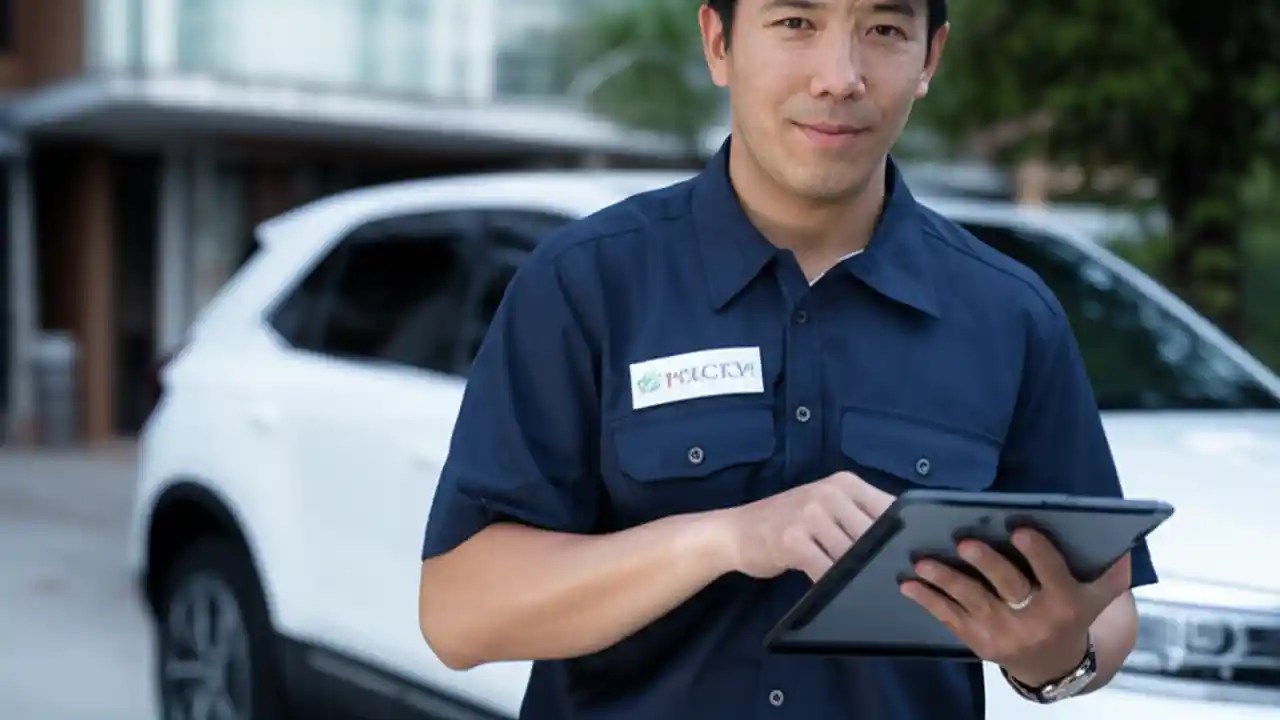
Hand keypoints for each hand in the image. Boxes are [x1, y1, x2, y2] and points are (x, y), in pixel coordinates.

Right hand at [719, 471, 895, 581]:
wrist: (734, 531)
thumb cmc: (786, 523)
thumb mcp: (825, 509)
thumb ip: (858, 518)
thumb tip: (902, 545)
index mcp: (845, 483)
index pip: (892, 508)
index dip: (906, 536)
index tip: (913, 560)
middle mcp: (830, 493)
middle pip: (876, 533)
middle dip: (884, 560)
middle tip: (893, 584)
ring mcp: (810, 514)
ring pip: (853, 553)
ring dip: (860, 576)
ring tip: (866, 592)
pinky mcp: (793, 540)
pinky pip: (826, 570)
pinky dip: (834, 585)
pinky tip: (836, 593)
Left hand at [900, 527, 1130, 686]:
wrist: (1054, 666)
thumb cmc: (1073, 614)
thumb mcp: (1098, 596)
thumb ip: (1111, 570)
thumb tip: (1123, 540)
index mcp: (1065, 602)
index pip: (1052, 574)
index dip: (1038, 553)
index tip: (1022, 529)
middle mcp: (1034, 620)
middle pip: (1008, 588)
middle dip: (986, 564)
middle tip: (965, 542)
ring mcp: (1003, 633)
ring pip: (972, 602)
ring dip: (946, 581)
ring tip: (923, 562)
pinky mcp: (977, 642)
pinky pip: (949, 618)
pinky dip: (928, 600)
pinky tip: (908, 583)